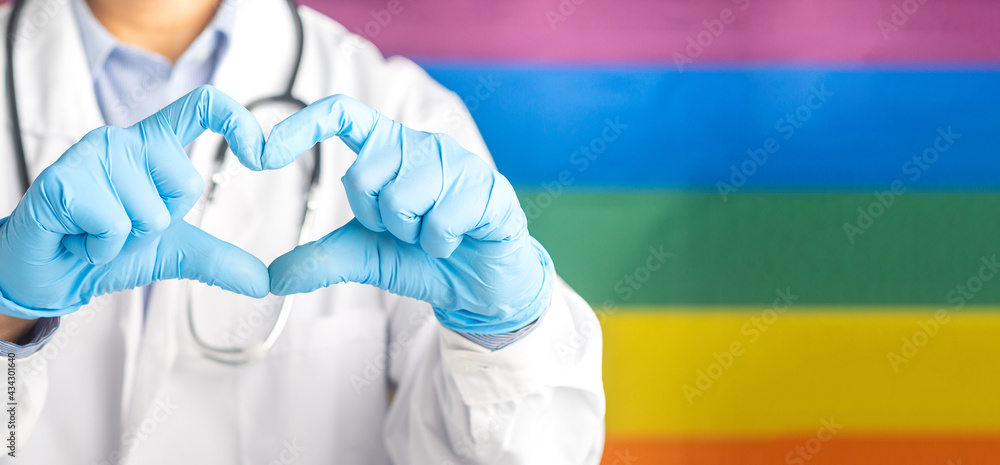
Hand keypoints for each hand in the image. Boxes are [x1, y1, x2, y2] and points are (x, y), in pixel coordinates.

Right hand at [0, 86, 269, 318]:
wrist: (46, 274)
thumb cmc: (103, 248)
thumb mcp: (172, 253)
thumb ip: (218, 260)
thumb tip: (264, 281)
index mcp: (155, 147)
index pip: (204, 107)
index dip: (239, 120)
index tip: (263, 154)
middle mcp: (125, 141)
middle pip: (186, 185)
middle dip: (159, 226)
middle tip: (121, 229)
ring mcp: (92, 155)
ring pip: (150, 213)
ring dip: (125, 241)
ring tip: (95, 233)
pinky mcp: (63, 180)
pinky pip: (114, 225)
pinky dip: (100, 247)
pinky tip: (77, 238)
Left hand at [263, 95, 553, 333]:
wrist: (483, 285)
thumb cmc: (425, 257)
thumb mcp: (367, 258)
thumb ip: (323, 260)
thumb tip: (271, 277)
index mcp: (387, 150)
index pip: (340, 115)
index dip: (300, 126)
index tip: (259, 153)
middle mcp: (419, 146)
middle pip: (361, 174)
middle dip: (375, 219)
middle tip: (405, 230)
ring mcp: (456, 162)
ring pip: (403, 199)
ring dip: (413, 235)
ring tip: (434, 236)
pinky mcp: (487, 187)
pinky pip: (442, 219)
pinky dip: (442, 244)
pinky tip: (457, 240)